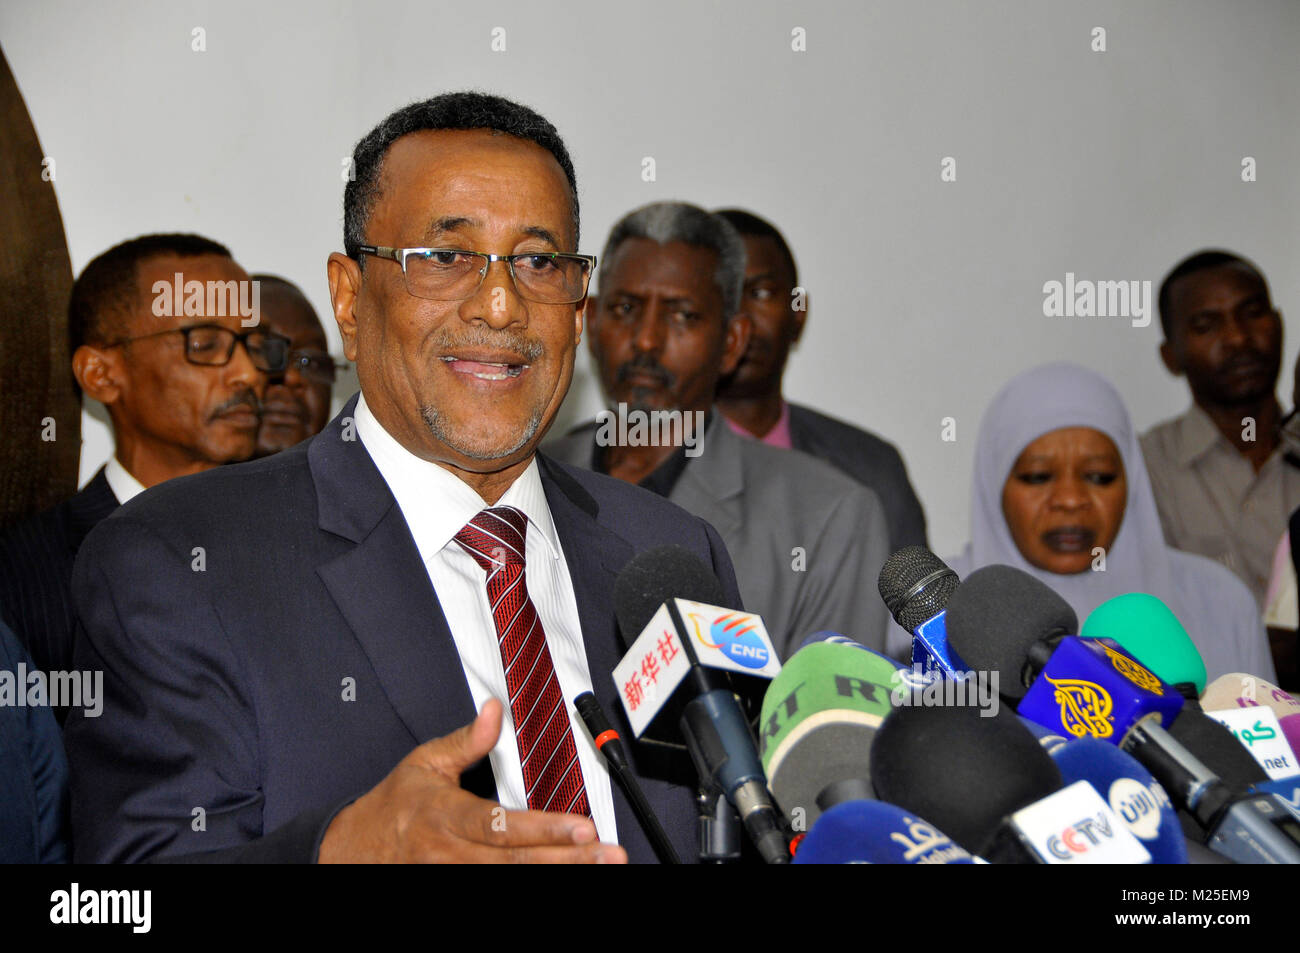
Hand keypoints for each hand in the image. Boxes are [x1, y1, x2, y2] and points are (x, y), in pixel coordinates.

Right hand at [317, 699, 626, 862]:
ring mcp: (450, 879)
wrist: (351, 850)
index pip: (502, 825)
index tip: (584, 826)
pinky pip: (496, 893)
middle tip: (609, 855)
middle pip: (516, 862)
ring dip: (557, 875)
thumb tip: (494, 710)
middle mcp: (450, 854)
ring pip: (510, 883)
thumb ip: (465, 741)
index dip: (545, 828)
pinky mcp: (452, 890)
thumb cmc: (394, 806)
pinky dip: (531, 890)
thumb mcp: (424, 763)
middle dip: (568, 859)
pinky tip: (562, 880)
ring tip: (597, 869)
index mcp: (446, 816)